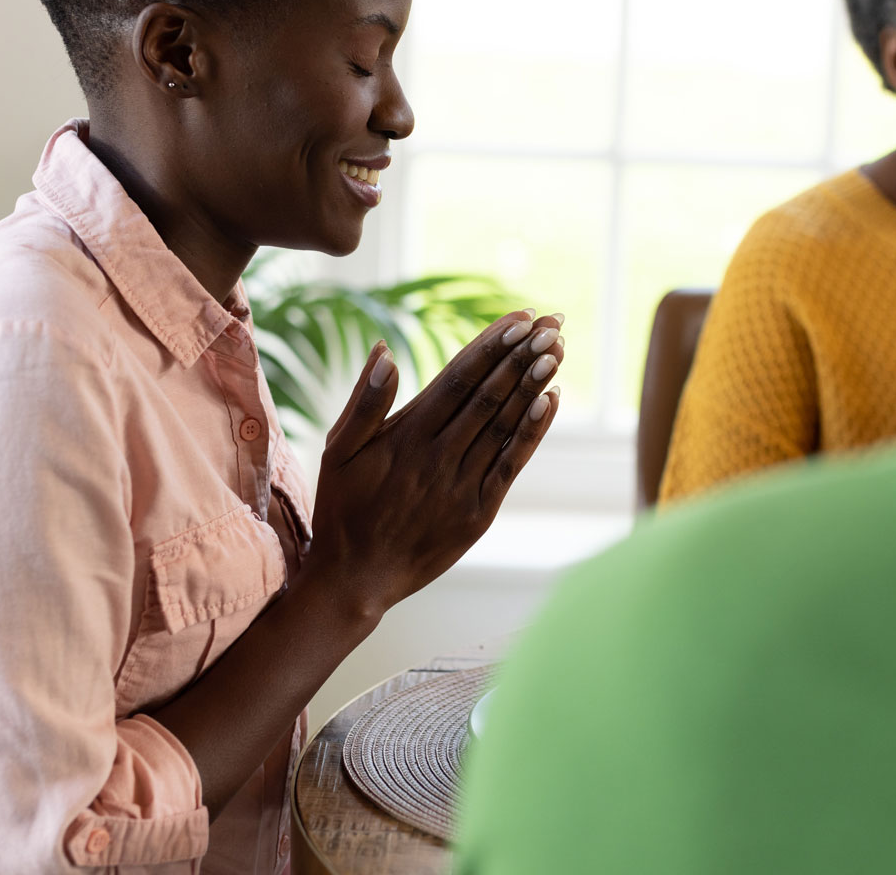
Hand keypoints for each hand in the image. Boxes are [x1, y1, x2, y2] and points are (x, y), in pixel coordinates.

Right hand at [303, 310, 564, 617]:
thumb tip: (384, 351)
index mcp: (406, 434)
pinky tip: (551, 400)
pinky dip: (533, 431)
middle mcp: (438, 455)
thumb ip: (365, 401)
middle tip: (551, 322)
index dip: (492, 345)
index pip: (459, 377)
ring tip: (557, 349)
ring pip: (505, 424)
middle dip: (522, 354)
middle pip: (490, 394)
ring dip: (533, 383)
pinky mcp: (479, 512)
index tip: (520, 317)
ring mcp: (461, 485)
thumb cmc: (343, 509)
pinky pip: (511, 464)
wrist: (356, 579)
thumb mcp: (338, 451)